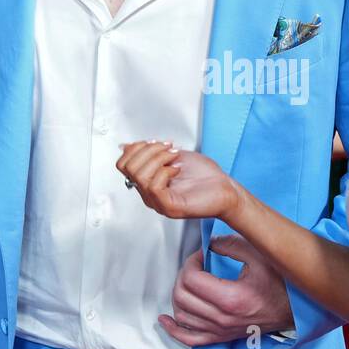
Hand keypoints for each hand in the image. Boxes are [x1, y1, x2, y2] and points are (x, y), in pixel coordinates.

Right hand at [116, 140, 239, 221]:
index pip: (123, 164)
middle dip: (149, 150)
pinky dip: (165, 172)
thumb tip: (126, 146)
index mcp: (148, 182)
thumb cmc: (205, 176)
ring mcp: (157, 202)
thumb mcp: (172, 156)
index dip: (137, 148)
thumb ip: (150, 152)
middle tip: (169, 149)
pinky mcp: (168, 207)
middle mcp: (149, 194)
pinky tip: (177, 170)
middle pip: (128, 167)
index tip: (157, 142)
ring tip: (175, 159)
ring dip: (158, 159)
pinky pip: (153, 186)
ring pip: (139, 175)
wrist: (225, 188)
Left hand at [159, 237, 293, 346]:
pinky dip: (173, 329)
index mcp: (231, 298)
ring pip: (181, 315)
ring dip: (178, 295)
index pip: (191, 279)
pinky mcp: (220, 338)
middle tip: (196, 266)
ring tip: (189, 282)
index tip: (201, 255)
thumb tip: (208, 243)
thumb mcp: (260, 256)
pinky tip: (165, 319)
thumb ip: (231, 244)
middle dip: (183, 276)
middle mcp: (222, 319)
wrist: (295, 312)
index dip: (191, 262)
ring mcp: (220, 332)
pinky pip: (188, 340)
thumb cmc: (280, 284)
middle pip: (181, 296)